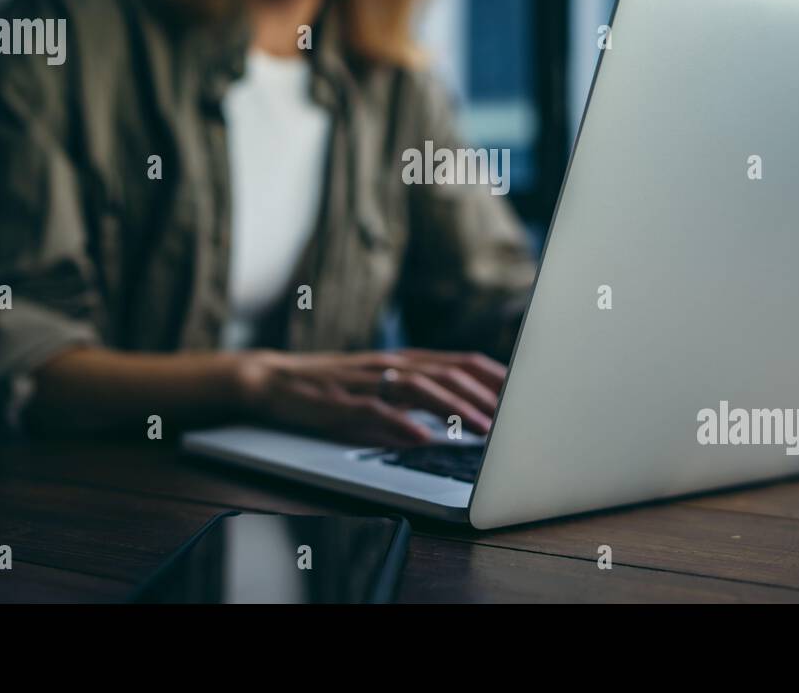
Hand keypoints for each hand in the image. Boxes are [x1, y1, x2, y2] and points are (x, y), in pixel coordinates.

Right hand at [234, 348, 506, 447]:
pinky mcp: (341, 401)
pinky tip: (424, 437)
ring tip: (485, 429)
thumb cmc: (332, 388)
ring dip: (457, 408)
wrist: (273, 379)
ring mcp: (367, 380)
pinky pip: (376, 411)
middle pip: (449, 371)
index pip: (461, 361)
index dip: (495, 376)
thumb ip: (418, 396)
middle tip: (516, 416)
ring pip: (421, 387)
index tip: (524, 393)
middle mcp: (391, 364)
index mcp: (404, 360)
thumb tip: (459, 416)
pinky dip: (402, 423)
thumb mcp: (381, 387)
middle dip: (487, 393)